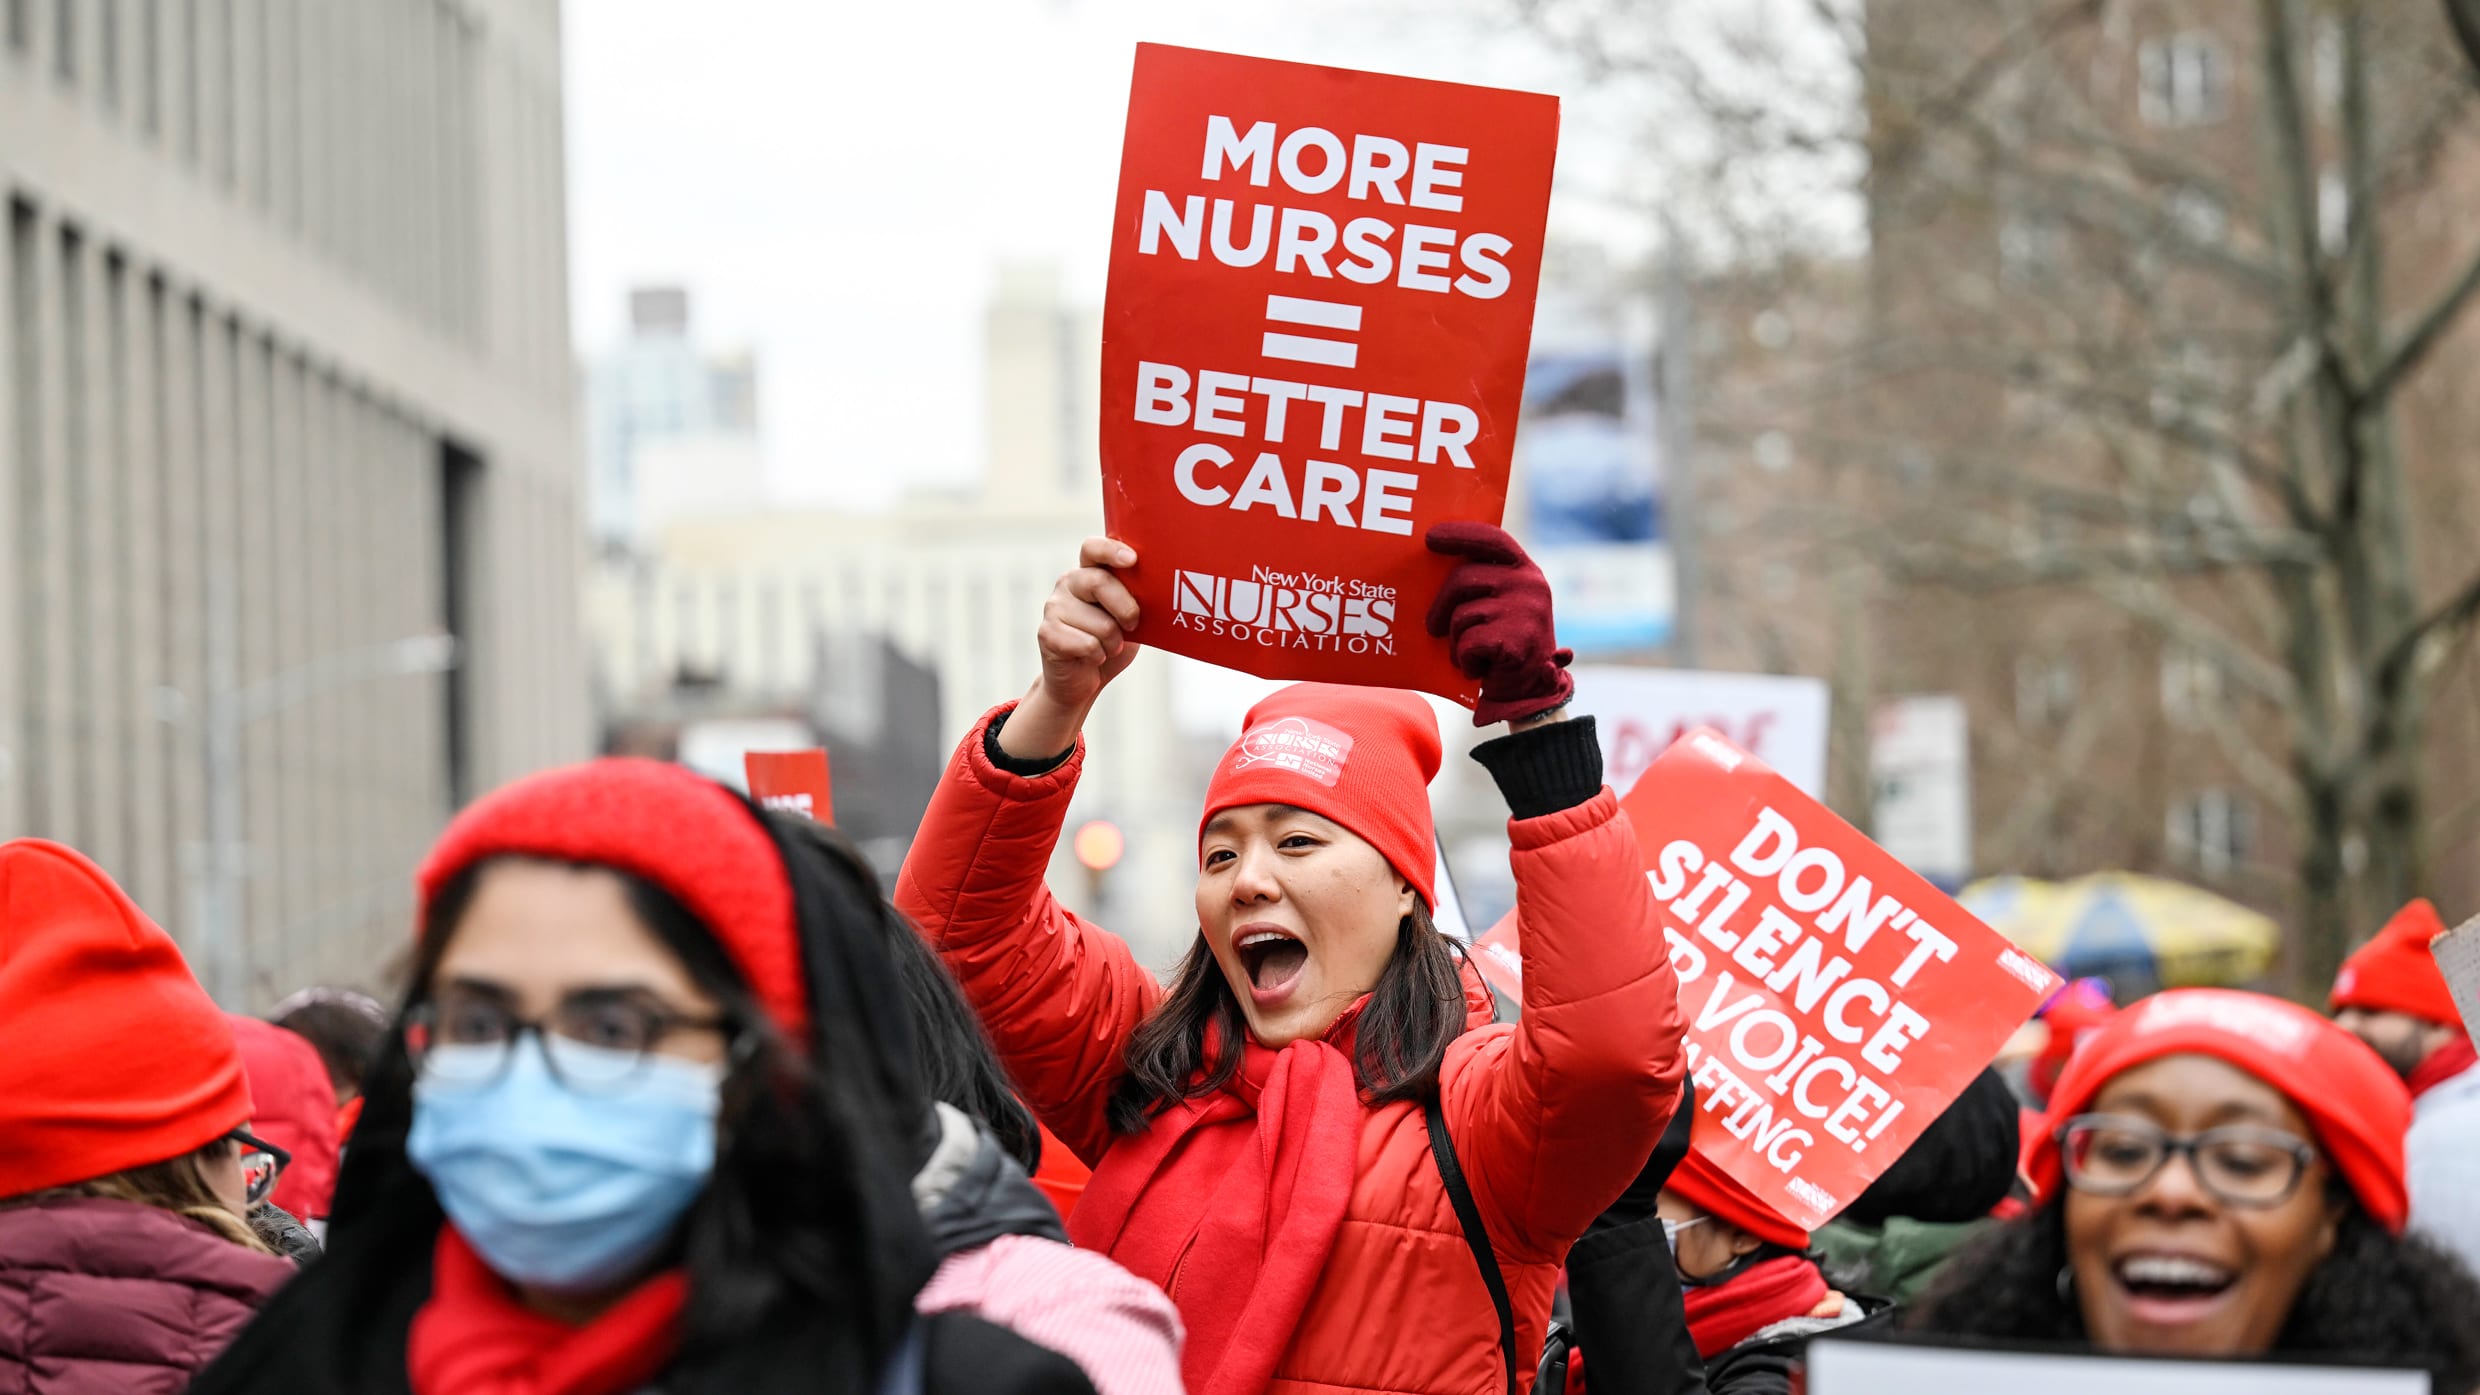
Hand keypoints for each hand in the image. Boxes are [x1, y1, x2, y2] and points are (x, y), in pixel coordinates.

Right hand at [1002, 537, 1141, 759]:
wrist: (1084, 680)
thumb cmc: (1112, 642)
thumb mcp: (1130, 617)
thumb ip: (1136, 598)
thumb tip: (1160, 588)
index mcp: (1089, 571)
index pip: (1093, 548)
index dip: (1111, 550)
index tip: (1132, 560)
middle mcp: (1068, 583)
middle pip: (1099, 582)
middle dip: (1126, 609)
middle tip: (1133, 625)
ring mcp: (1054, 606)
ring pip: (1099, 622)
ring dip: (1114, 642)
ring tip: (1109, 647)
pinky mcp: (1047, 633)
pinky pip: (1087, 644)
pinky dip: (1098, 656)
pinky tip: (1092, 657)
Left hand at [1424, 522, 1573, 727]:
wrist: (1529, 693)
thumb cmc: (1504, 646)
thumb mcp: (1500, 607)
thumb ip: (1481, 586)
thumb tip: (1429, 571)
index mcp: (1526, 572)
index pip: (1493, 539)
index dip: (1460, 534)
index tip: (1430, 537)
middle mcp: (1531, 585)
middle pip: (1463, 578)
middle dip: (1440, 605)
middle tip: (1431, 627)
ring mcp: (1525, 612)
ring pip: (1461, 616)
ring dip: (1456, 641)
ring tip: (1470, 655)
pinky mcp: (1516, 640)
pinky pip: (1467, 643)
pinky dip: (1464, 661)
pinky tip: (1479, 669)